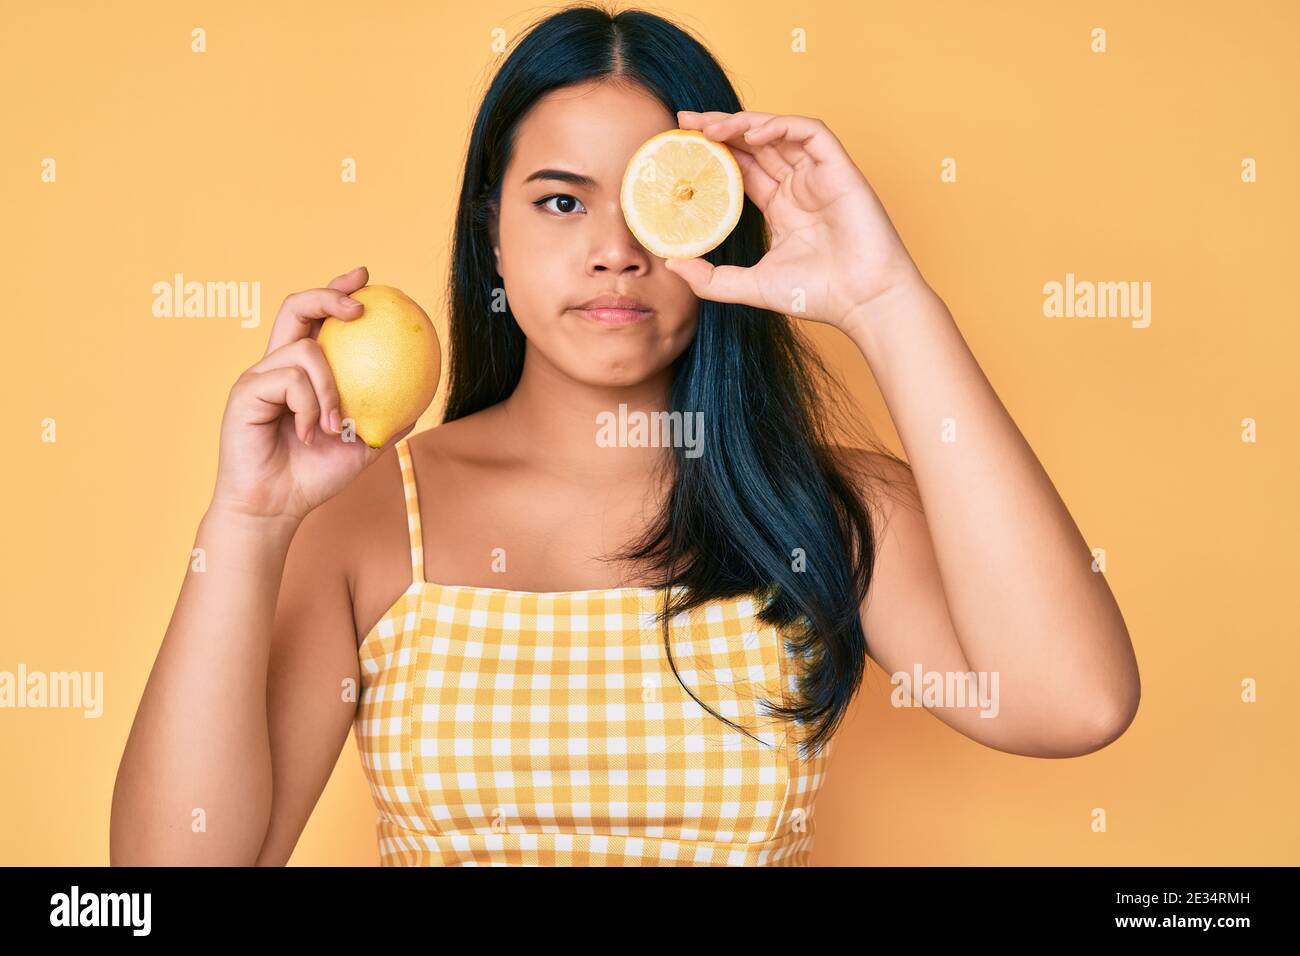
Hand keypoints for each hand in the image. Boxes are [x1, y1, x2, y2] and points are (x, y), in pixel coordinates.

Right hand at [209, 266, 415, 522]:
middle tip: (359, 308)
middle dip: (329, 295)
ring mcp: (258, 377)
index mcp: (301, 372)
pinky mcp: (244, 392)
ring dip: (330, 388)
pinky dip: (309, 408)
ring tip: (334, 425)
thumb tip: (421, 400)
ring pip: (304, 352)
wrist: (277, 507)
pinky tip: (310, 434)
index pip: (317, 319)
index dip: (338, 291)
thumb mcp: (361, 446)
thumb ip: (385, 420)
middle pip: (296, 308)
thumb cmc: (313, 478)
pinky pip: (290, 382)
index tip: (365, 277)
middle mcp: (276, 366)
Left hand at [666, 110, 927, 329]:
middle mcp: (798, 187)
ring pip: (778, 132)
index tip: (681, 146)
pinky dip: (781, 127)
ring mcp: (818, 175)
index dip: (714, 153)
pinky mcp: (839, 168)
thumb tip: (670, 264)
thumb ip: (710, 279)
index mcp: (780, 208)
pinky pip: (810, 132)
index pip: (741, 168)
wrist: (862, 300)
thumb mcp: (751, 286)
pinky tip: (753, 134)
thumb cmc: (817, 295)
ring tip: (711, 128)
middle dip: (720, 128)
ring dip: (744, 124)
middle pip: (754, 144)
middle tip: (685, 122)